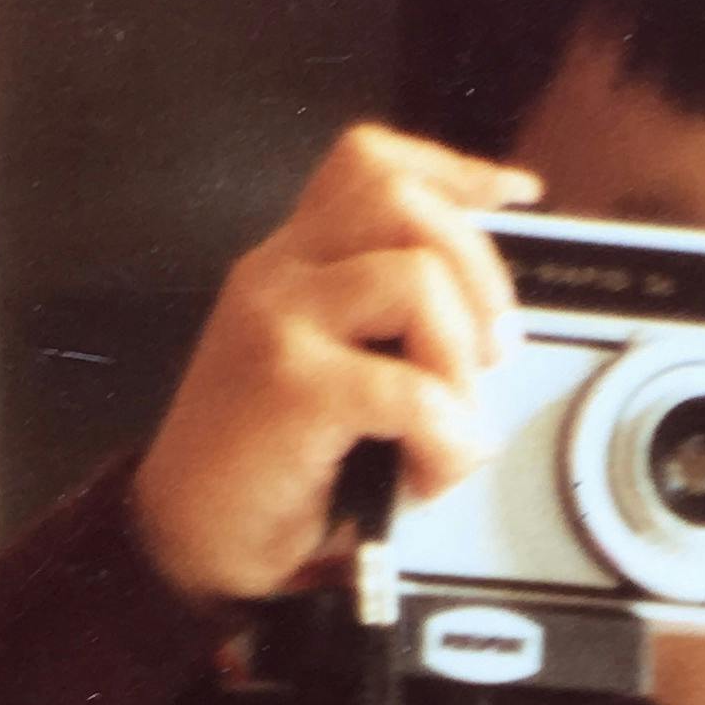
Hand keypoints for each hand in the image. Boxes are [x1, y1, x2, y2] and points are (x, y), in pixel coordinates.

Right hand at [129, 125, 539, 605]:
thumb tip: (491, 318)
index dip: (453, 170)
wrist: (190, 539)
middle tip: (492, 349)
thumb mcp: (323, 364)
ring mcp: (279, 323)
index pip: (368, 165)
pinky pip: (411, 390)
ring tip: (450, 424)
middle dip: (477, 269)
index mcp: (291, 261)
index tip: (514, 195)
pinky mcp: (290, 387)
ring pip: (414, 279)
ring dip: (460, 360)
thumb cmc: (268, 462)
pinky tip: (432, 473)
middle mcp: (279, 274)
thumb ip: (381, 324)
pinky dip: (447, 437)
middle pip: (400, 201)